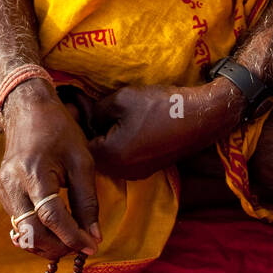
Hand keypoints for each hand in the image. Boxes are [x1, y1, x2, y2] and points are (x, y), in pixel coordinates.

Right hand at [0, 80, 100, 260]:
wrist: (28, 111)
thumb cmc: (59, 132)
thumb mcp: (82, 160)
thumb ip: (87, 200)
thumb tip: (94, 236)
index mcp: (34, 173)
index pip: (52, 217)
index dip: (72, 236)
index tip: (91, 246)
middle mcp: (13, 185)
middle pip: (32, 233)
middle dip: (57, 247)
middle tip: (80, 247)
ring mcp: (5, 190)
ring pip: (23, 233)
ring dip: (46, 245)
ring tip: (70, 240)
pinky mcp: (4, 194)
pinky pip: (19, 223)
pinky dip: (37, 233)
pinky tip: (55, 230)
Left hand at [88, 80, 243, 179]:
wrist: (200, 117)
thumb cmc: (160, 106)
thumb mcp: (121, 99)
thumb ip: (96, 110)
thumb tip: (83, 114)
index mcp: (110, 156)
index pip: (78, 144)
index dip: (74, 123)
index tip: (73, 105)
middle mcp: (121, 172)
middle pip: (92, 153)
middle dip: (88, 131)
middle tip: (86, 108)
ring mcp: (135, 173)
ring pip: (107, 156)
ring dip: (104, 137)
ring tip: (104, 113)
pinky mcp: (147, 169)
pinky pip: (123, 157)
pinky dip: (118, 142)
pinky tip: (124, 124)